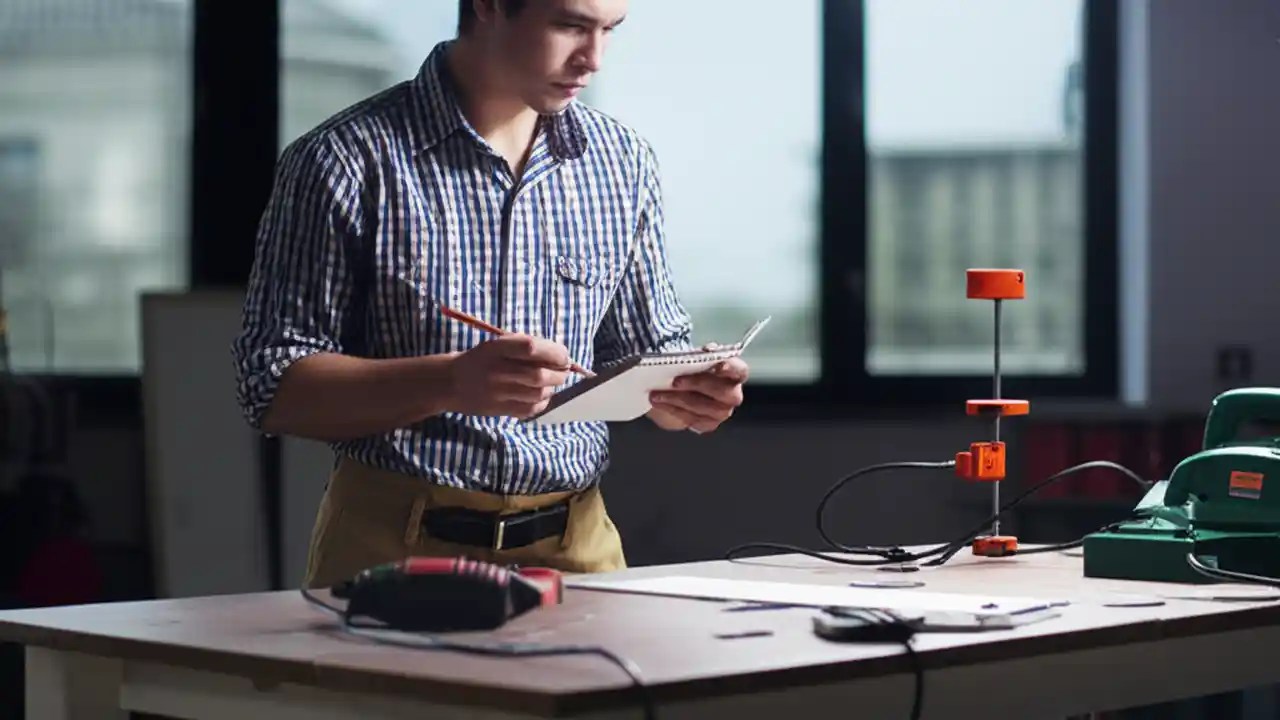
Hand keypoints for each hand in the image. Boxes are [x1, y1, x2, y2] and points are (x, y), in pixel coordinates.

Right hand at [447, 335, 571, 418]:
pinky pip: (529, 409)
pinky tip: (540, 397)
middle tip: (563, 372)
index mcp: (497, 348)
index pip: (531, 347)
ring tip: (550, 384)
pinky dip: (542, 403)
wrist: (450, 382)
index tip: (563, 357)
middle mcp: (497, 370)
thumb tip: (561, 357)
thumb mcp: (499, 344)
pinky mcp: (498, 410)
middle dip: (559, 374)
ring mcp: (497, 392)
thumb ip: (526, 347)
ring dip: (551, 389)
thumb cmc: (482, 359)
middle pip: (538, 375)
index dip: (554, 353)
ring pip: (537, 394)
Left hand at [647, 355, 748, 432]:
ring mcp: (721, 411)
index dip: (732, 369)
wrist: (676, 389)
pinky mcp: (707, 423)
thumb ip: (699, 355)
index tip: (717, 366)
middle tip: (676, 381)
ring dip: (678, 399)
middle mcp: (732, 394)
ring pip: (705, 408)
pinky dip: (673, 410)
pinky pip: (691, 419)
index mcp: (734, 373)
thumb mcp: (693, 358)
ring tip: (658, 393)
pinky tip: (660, 402)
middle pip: (724, 393)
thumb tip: (704, 352)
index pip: (740, 371)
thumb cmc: (689, 370)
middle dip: (698, 385)